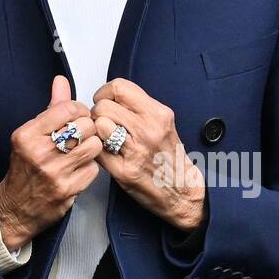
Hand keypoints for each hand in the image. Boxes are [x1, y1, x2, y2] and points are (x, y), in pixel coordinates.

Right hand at [0, 76, 99, 251]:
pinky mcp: (68, 190)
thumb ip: (51, 108)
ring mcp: (55, 173)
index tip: (76, 116)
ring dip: (91, 147)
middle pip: (85, 126)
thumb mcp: (30, 134)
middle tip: (80, 134)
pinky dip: (90, 167)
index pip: (67, 109)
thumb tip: (61, 81)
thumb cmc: (24, 167)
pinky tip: (78, 168)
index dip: (78, 110)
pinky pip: (94, 169)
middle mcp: (40, 153)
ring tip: (81, 150)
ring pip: (94, 146)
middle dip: (87, 128)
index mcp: (28, 135)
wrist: (16, 208)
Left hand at [91, 78, 205, 230]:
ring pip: (98, 125)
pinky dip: (98, 148)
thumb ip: (138, 107)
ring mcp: (135, 151)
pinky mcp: (123, 170)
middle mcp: (148, 130)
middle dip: (98, 112)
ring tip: (106, 137)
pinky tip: (107, 151)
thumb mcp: (162, 123)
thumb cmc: (169, 157)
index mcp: (158, 114)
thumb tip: (109, 96)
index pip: (119, 87)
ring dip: (96, 130)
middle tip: (104, 121)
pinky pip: (98, 149)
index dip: (105, 92)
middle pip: (103, 105)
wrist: (181, 191)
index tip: (105, 100)